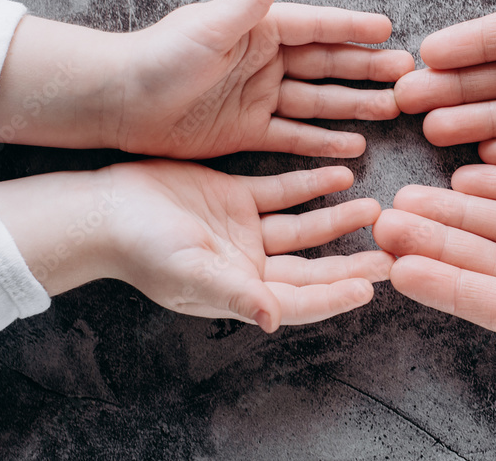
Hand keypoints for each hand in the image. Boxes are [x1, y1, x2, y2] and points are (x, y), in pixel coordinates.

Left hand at [0, 0, 414, 158]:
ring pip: (319, 102)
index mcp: (260, 30)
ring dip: (354, 105)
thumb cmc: (160, 56)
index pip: (318, 26)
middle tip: (405, 73)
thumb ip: (247, 0)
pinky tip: (353, 146)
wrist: (120, 102)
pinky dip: (323, 141)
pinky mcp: (248, 131)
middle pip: (327, 65)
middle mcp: (266, 62)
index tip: (389, 29)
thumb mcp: (207, 26)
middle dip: (367, 68)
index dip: (353, 28)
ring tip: (391, 108)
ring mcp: (259, 98)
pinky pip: (295, 136)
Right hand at [0, 161, 391, 329]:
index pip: (300, 300)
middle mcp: (249, 264)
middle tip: (393, 251)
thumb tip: (273, 321)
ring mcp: (245, 231)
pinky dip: (310, 185)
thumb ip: (235, 294)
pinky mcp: (236, 198)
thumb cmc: (140, 248)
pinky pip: (282, 192)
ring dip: (338, 219)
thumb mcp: (189, 271)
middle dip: (352, 261)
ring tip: (375, 207)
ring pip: (304, 227)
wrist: (103, 209)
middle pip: (312, 266)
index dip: (335, 297)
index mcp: (240, 291)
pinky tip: (342, 173)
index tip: (370, 290)